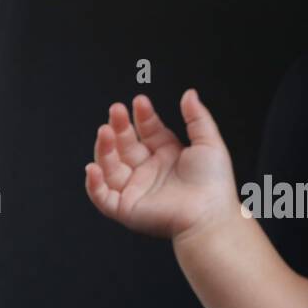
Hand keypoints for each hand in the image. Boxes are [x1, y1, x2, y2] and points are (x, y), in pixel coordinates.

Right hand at [84, 89, 238, 240]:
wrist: (210, 213)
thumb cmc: (214, 183)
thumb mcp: (208, 142)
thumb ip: (197, 117)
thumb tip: (189, 93)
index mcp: (167, 156)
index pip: (147, 131)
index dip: (142, 116)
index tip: (140, 102)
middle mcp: (149, 171)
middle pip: (125, 145)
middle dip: (119, 126)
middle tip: (117, 110)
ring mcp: (136, 190)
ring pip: (110, 166)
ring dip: (104, 148)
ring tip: (105, 130)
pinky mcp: (126, 209)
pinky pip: (102, 196)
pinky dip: (93, 184)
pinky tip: (94, 167)